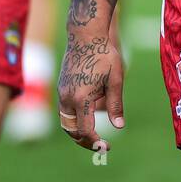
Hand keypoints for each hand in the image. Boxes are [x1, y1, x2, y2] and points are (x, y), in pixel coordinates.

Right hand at [57, 27, 124, 150]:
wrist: (85, 34)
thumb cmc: (104, 54)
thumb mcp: (116, 79)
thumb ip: (116, 104)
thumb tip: (119, 126)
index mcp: (81, 98)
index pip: (85, 130)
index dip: (95, 142)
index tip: (106, 147)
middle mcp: (67, 97)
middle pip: (72, 130)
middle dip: (85, 141)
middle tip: (100, 145)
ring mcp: (62, 92)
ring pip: (65, 122)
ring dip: (77, 131)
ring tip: (93, 135)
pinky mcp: (61, 86)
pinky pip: (64, 110)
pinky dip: (74, 118)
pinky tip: (87, 116)